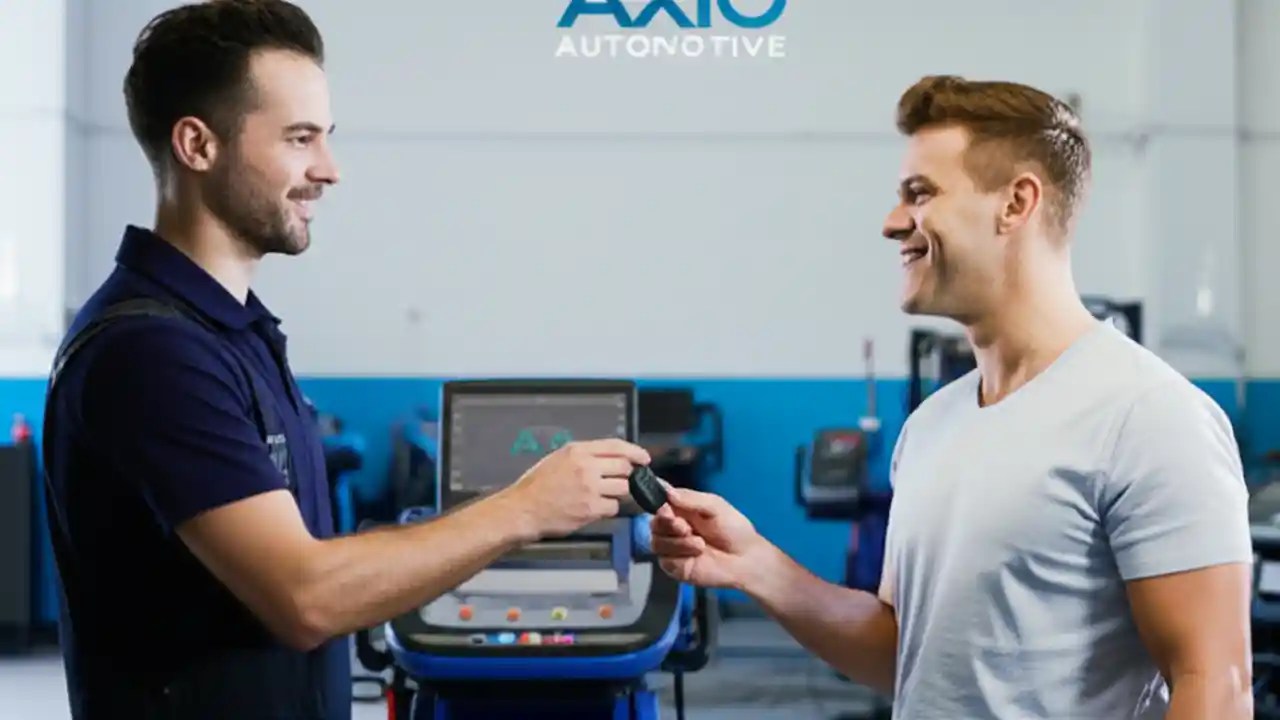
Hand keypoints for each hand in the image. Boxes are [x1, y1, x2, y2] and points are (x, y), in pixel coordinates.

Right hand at [503, 439, 650, 538]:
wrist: (524, 510)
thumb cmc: (537, 486)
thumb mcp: (558, 458)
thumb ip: (584, 455)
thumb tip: (611, 457)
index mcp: (577, 451)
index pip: (616, 446)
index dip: (635, 452)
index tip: (644, 458)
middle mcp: (586, 467)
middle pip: (625, 467)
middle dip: (627, 475)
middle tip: (622, 481)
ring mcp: (590, 488)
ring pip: (623, 488)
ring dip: (618, 493)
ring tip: (602, 496)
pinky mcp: (591, 509)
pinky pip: (613, 507)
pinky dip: (608, 509)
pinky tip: (594, 508)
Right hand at [650, 485, 764, 588]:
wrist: (745, 558)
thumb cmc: (733, 528)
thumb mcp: (714, 506)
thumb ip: (691, 499)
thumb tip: (667, 491)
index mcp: (680, 509)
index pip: (659, 502)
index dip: (657, 503)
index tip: (666, 508)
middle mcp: (672, 528)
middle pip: (654, 523)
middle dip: (666, 524)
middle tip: (684, 527)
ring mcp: (672, 548)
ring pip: (657, 542)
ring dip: (677, 542)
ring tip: (700, 543)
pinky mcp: (674, 567)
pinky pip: (664, 560)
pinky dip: (680, 555)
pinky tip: (697, 554)